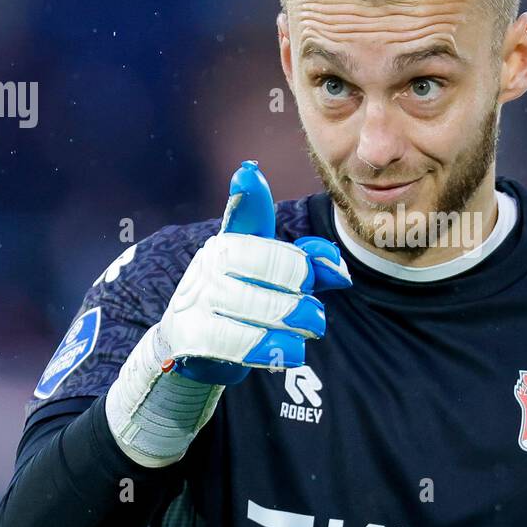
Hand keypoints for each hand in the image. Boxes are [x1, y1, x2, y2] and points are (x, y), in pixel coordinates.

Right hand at [161, 160, 351, 384]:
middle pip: (261, 261)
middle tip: (316, 308)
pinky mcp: (190, 332)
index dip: (248, 196)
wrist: (194, 347)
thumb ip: (309, 266)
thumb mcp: (277, 280)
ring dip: (288, 318)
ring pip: (250, 301)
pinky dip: (266, 347)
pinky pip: (232, 339)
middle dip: (297, 282)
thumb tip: (336, 266)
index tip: (249, 174)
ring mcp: (197, 295)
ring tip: (309, 330)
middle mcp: (212, 262)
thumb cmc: (246, 301)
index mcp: (234, 241)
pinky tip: (287, 352)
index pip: (244, 215)